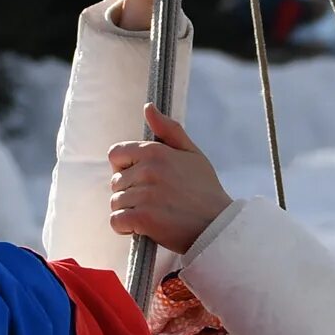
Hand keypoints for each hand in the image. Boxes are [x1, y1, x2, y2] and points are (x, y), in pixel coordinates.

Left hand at [109, 106, 231, 255]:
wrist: (218, 226)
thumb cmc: (205, 190)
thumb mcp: (192, 154)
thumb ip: (168, 130)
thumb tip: (148, 107)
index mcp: (156, 151)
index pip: (116, 154)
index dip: (125, 168)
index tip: (142, 180)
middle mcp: (148, 170)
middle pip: (116, 182)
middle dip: (130, 192)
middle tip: (154, 201)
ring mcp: (145, 194)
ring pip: (115, 202)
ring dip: (129, 211)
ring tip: (152, 214)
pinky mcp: (143, 218)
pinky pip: (116, 220)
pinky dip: (124, 226)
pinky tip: (142, 227)